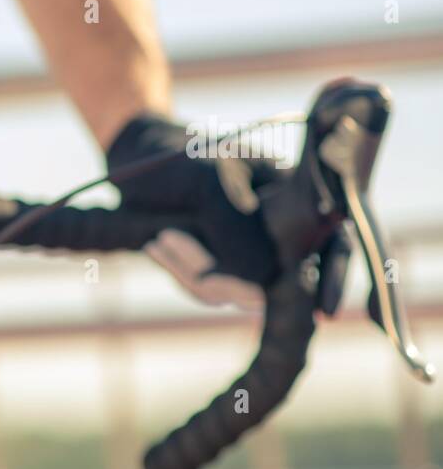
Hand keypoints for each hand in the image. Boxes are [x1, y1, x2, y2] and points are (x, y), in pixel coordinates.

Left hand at [106, 113, 349, 313]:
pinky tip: (157, 246)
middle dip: (230, 279)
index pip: (331, 242)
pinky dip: (183, 271)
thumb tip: (260, 286)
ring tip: (161, 235)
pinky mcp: (219, 267)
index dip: (334, 277)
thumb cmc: (177, 160)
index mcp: (295, 198)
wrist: (134, 158)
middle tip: (184, 256)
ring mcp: (249, 252)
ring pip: (238, 289)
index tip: (326, 310)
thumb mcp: (205, 185)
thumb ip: (236, 230)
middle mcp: (279, 230)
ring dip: (194, 269)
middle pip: (279, 280)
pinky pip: (209, 288)